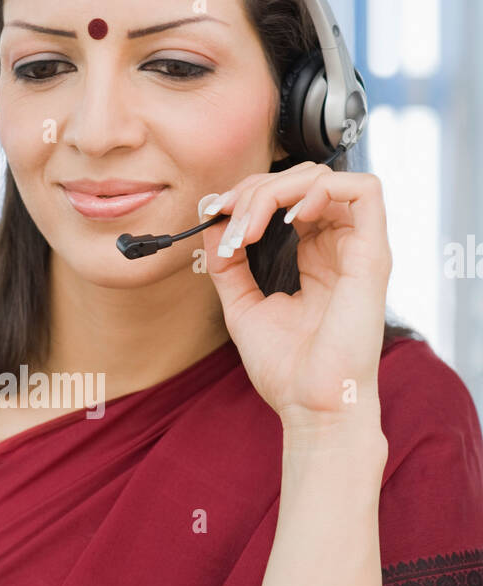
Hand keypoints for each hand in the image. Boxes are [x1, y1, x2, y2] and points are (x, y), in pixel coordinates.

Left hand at [198, 162, 392, 429]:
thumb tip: (212, 221)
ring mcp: (359, 249)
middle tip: (226, 217)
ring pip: (328, 178)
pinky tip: (288, 219)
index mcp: (317, 257)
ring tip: (250, 226)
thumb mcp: (242, 306)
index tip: (214, 215)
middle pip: (304, 181)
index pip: (289, 198)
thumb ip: (228, 264)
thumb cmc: (286, 369)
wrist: (311, 406)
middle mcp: (341, 248)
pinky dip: (321, 190)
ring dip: (278, 189)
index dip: (250, 195)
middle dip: (256, 189)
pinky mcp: (374, 255)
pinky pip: (365, 191)